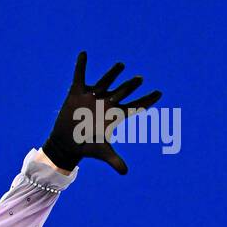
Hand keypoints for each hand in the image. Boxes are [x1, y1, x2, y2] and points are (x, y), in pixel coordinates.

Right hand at [43, 52, 161, 175]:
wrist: (67, 142)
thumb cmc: (88, 146)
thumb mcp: (101, 152)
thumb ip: (114, 160)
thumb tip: (125, 172)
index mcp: (114, 114)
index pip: (134, 106)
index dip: (147, 100)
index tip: (159, 93)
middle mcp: (106, 101)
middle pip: (121, 92)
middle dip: (130, 87)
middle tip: (140, 80)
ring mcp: (93, 95)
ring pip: (105, 81)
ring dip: (113, 74)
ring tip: (121, 65)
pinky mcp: (77, 92)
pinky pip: (79, 75)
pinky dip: (81, 65)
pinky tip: (84, 54)